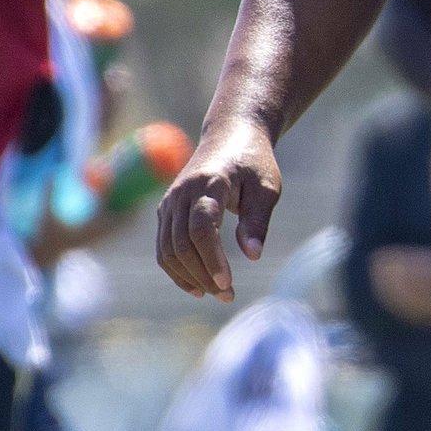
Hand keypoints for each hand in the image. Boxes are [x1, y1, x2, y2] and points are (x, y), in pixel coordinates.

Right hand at [154, 117, 281, 303]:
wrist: (230, 135)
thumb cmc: (254, 163)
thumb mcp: (267, 187)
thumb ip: (257, 220)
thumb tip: (253, 256)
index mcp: (211, 182)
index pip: (202, 226)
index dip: (212, 258)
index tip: (228, 283)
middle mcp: (183, 191)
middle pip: (182, 242)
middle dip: (203, 274)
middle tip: (228, 296)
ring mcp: (171, 200)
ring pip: (168, 249)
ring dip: (190, 277)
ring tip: (217, 294)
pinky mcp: (166, 210)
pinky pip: (164, 246)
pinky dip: (176, 270)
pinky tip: (197, 287)